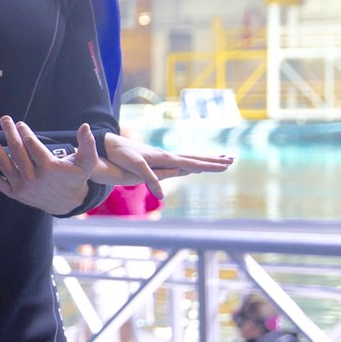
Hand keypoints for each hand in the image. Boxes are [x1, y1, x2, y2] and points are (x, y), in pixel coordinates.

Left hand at [0, 118, 94, 215]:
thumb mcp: (87, 162)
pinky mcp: (14, 193)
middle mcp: (33, 177)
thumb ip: (87, 144)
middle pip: (16, 150)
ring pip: (3, 163)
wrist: (66, 203)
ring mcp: (21, 186)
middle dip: (9, 132)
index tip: (20, 124)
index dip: (25, 133)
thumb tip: (85, 126)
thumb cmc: (75, 178)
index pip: (32, 145)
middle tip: (4, 119)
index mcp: (49, 167)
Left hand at [97, 133, 234, 195]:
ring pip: (189, 159)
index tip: (226, 164)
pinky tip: (192, 166)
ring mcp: (162, 158)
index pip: (193, 163)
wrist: (108, 145)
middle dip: (213, 160)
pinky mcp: (156, 160)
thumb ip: (149, 179)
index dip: (210, 165)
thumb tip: (161, 196)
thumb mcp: (135, 168)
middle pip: (195, 158)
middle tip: (232, 159)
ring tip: (219, 159)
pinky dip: (191, 163)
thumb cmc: (120, 154)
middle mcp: (167, 156)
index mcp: (165, 158)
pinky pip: (179, 162)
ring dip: (204, 160)